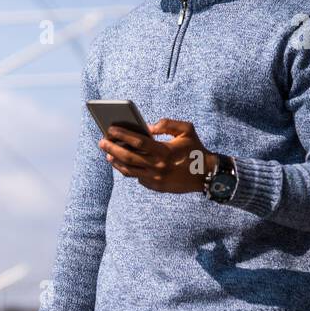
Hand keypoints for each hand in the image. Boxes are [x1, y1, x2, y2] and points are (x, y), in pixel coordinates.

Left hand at [99, 118, 217, 193]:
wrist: (207, 174)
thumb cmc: (196, 149)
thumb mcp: (187, 130)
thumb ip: (167, 124)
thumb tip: (148, 127)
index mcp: (164, 151)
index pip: (138, 141)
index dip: (122, 134)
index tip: (110, 129)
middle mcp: (158, 166)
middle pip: (128, 157)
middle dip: (112, 148)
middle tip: (102, 142)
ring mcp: (156, 179)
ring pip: (129, 171)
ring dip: (116, 162)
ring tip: (108, 154)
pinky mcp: (157, 187)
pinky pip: (138, 178)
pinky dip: (128, 170)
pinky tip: (121, 163)